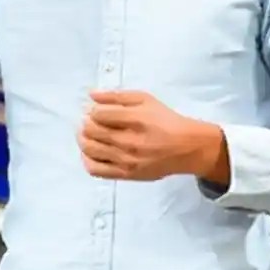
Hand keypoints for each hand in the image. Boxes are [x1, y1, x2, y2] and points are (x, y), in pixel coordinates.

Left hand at [78, 89, 228, 182]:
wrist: (186, 148)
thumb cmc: (166, 121)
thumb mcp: (145, 99)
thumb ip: (117, 96)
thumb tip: (92, 95)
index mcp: (136, 120)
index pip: (98, 115)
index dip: (92, 111)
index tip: (96, 111)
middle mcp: (130, 141)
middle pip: (91, 131)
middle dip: (86, 123)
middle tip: (90, 121)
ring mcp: (127, 160)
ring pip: (90, 149)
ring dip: (83, 139)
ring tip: (88, 134)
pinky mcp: (126, 174)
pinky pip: (95, 169)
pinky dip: (87, 159)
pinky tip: (91, 152)